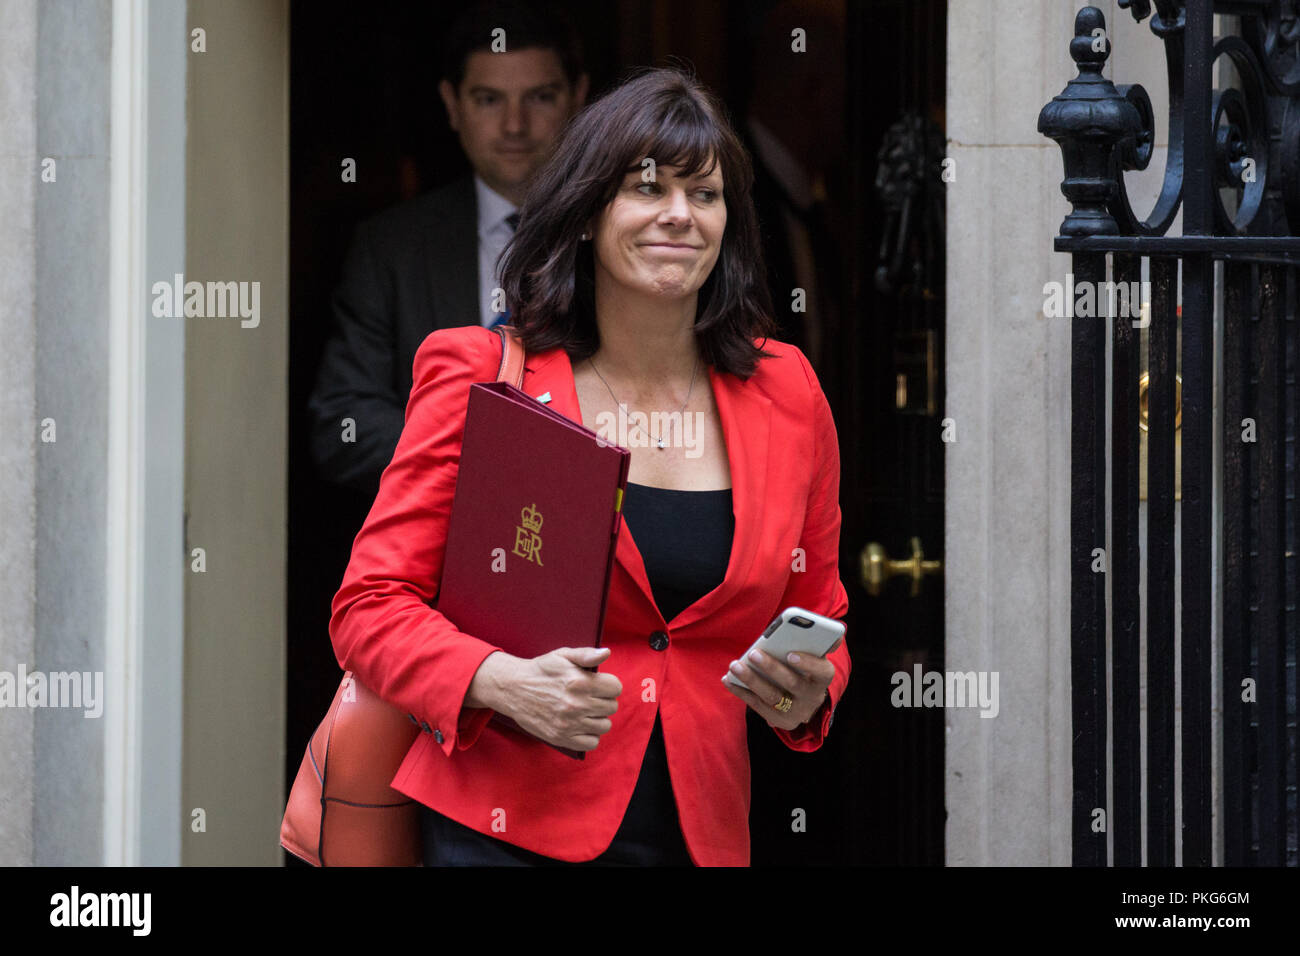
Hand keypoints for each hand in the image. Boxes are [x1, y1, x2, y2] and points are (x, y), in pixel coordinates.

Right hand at [474, 647, 621, 751]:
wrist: (513, 689)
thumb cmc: (541, 670)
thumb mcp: (563, 655)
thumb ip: (586, 654)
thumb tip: (606, 653)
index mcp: (579, 681)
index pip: (615, 688)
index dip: (609, 685)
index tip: (600, 684)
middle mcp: (576, 704)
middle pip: (611, 707)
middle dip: (604, 700)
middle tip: (591, 696)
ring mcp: (569, 723)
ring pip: (604, 725)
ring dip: (598, 718)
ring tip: (586, 710)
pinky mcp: (561, 737)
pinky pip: (591, 743)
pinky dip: (590, 735)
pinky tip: (582, 725)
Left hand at [721, 648, 832, 731]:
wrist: (803, 701)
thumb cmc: (804, 669)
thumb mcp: (814, 657)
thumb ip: (819, 644)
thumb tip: (831, 636)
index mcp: (823, 678)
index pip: (822, 671)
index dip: (807, 663)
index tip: (790, 654)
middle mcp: (812, 698)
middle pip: (792, 683)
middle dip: (771, 668)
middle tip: (753, 653)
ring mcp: (795, 712)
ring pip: (771, 696)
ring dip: (751, 680)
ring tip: (734, 665)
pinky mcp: (778, 720)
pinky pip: (757, 705)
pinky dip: (741, 691)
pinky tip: (727, 679)